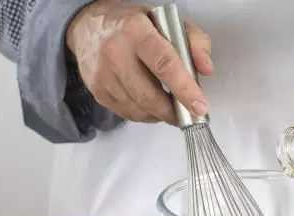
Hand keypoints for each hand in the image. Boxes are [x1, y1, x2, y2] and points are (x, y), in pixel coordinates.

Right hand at [66, 0, 213, 125]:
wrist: (87, 27)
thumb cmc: (132, 25)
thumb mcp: (166, 21)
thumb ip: (194, 41)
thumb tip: (206, 69)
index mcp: (136, 31)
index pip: (164, 64)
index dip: (184, 89)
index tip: (199, 106)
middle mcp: (115, 52)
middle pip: (149, 95)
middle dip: (173, 112)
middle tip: (189, 115)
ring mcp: (103, 74)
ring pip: (139, 109)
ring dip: (160, 115)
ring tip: (171, 108)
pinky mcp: (97, 91)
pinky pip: (127, 113)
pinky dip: (145, 114)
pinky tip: (151, 105)